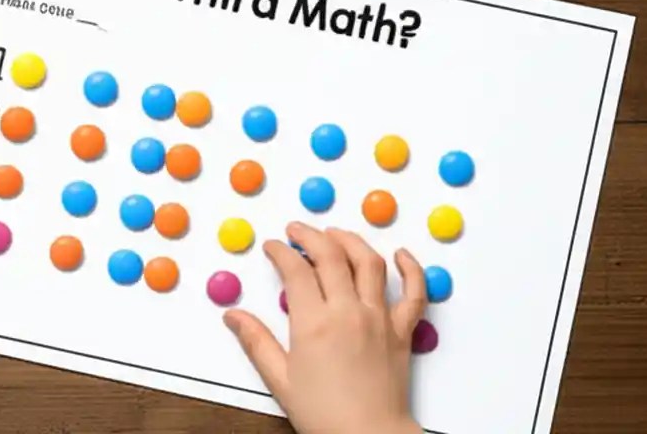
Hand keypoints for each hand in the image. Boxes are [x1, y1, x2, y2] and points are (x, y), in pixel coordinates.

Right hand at [224, 224, 426, 433]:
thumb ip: (257, 342)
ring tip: (336, 233)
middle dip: (310, 235)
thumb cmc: (325, 416)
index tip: (274, 247)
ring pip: (368, 263)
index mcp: (314, 324)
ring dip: (351, 240)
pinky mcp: (402, 330)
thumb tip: (232, 315)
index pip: (295, 270)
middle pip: (330, 255)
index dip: (281, 252)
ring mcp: (379, 318)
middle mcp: (348, 312)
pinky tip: (402, 255)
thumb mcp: (280, 380)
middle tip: (297, 230)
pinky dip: (411, 269)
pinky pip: (413, 292)